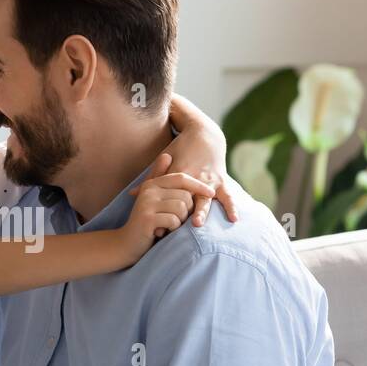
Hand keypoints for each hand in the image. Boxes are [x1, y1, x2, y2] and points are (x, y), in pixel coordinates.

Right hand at [117, 154, 212, 263]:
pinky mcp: (147, 218)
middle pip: (185, 195)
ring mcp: (147, 204)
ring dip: (180, 220)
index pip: (181, 178)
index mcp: (152, 184)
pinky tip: (163, 232)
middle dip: (187, 210)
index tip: (211, 193)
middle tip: (176, 220)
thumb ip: (160, 179)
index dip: (198, 185)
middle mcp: (148, 190)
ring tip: (169, 226)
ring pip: (181, 207)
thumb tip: (166, 155)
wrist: (126, 243)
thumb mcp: (154, 199)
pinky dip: (173, 228)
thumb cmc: (146, 222)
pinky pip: (173, 220)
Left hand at [144, 92, 238, 224]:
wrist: (205, 135)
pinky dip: (231, 206)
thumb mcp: (165, 159)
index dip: (162, 211)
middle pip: (186, 198)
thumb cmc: (181, 148)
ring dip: (201, 211)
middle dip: (179, 213)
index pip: (169, 195)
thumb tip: (131, 195)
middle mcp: (194, 177)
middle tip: (169, 226)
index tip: (156, 230)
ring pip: (204, 198)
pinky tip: (234, 219)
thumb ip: (150, 179)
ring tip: (196, 224)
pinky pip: (227, 195)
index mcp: (179, 172)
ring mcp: (209, 180)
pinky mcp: (221, 181)